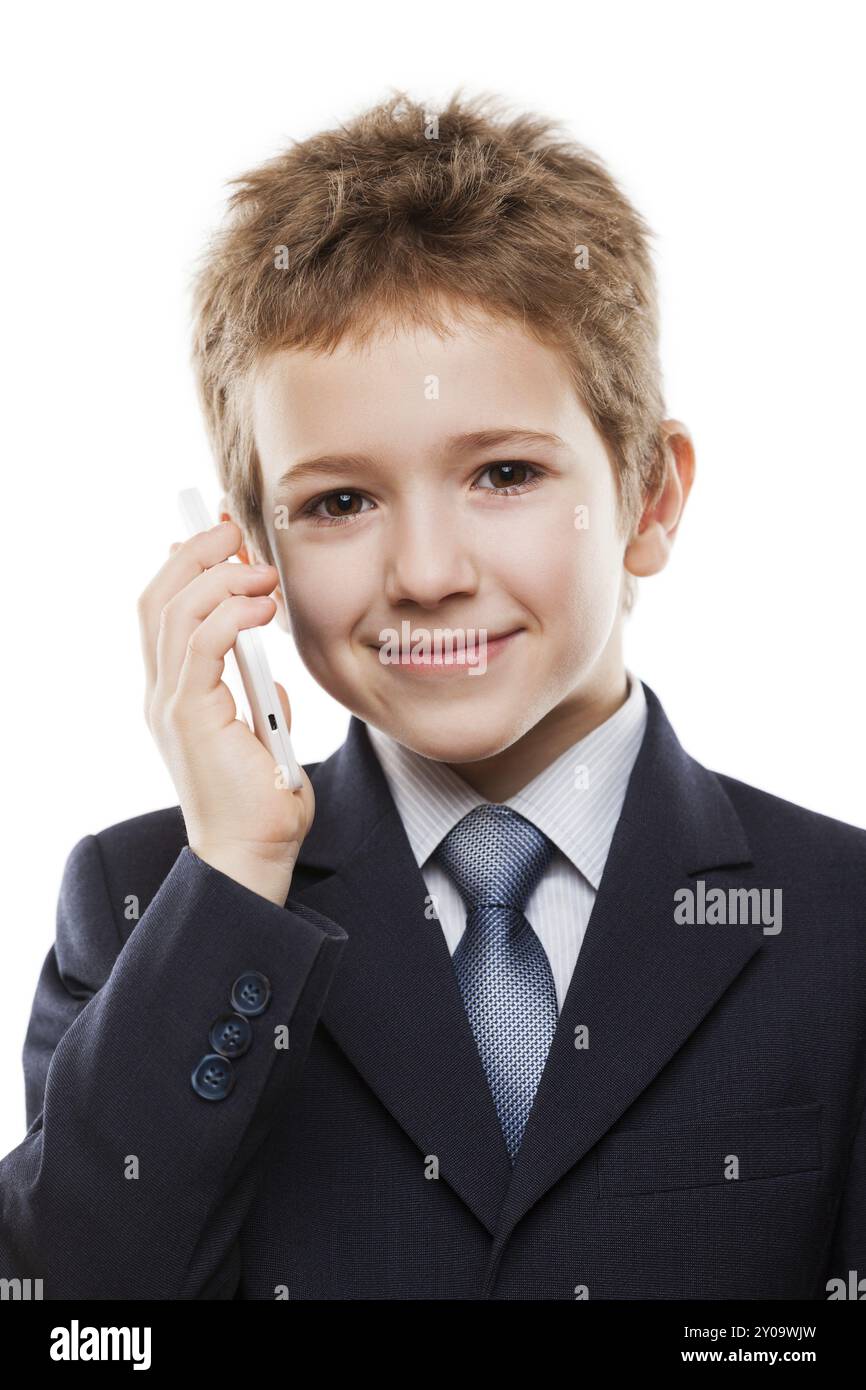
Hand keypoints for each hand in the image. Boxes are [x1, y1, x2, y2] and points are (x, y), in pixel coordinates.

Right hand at [137, 520, 313, 904]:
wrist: (255, 854)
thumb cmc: (264, 801)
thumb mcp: (267, 729)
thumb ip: (259, 691)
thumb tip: (265, 660)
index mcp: (174, 693)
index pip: (163, 609)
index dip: (185, 564)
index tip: (219, 532)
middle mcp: (161, 693)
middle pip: (158, 598)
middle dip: (196, 553)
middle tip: (233, 529)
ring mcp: (170, 703)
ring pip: (174, 611)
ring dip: (218, 576)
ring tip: (259, 567)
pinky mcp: (190, 715)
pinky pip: (201, 644)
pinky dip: (229, 612)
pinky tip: (261, 605)